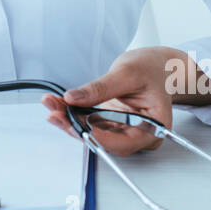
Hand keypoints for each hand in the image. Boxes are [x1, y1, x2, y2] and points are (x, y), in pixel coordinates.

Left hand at [41, 46, 179, 155]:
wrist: (158, 67)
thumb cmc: (152, 70)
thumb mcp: (127, 73)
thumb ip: (100, 88)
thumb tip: (73, 98)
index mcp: (154, 128)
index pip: (123, 142)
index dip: (97, 136)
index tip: (75, 122)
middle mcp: (138, 134)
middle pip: (104, 140)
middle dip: (76, 127)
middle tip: (55, 111)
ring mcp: (124, 130)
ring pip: (93, 133)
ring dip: (70, 121)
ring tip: (51, 104)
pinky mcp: (111, 123)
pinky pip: (90, 123)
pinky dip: (73, 114)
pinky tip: (58, 105)